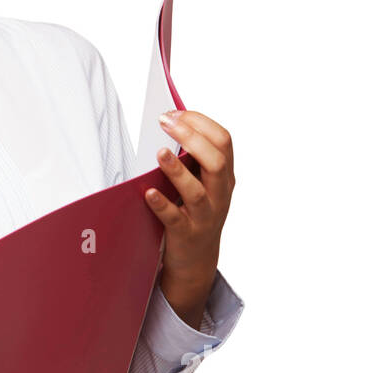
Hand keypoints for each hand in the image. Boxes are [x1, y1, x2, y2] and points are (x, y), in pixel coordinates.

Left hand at [145, 109, 235, 323]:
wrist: (196, 259)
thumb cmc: (193, 211)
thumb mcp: (201, 183)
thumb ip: (191, 159)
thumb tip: (167, 124)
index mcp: (225, 176)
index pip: (223, 140)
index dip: (200, 123)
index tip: (175, 113)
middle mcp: (220, 194)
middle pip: (216, 161)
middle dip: (192, 138)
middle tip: (165, 123)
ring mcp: (205, 216)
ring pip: (198, 191)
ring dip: (177, 171)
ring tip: (160, 153)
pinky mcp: (187, 235)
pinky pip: (175, 219)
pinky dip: (162, 205)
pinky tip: (148, 193)